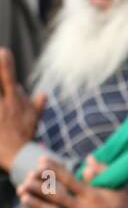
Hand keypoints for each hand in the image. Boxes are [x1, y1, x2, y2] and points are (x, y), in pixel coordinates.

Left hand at [0, 47, 45, 171]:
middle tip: (1, 55)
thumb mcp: (33, 119)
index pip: (9, 77)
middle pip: (4, 82)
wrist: (18, 155)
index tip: (3, 51)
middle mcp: (5, 103)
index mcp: (15, 100)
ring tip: (3, 97)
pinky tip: (1, 109)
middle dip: (1, 67)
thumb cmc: (25, 137)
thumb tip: (43, 94)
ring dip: (1, 85)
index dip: (4, 62)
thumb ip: (37, 105)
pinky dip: (8, 101)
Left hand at [17, 158, 127, 207]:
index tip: (41, 162)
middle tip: (26, 180)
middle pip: (55, 195)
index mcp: (92, 195)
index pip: (68, 178)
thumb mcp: (119, 188)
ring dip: (35, 204)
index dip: (53, 169)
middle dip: (38, 187)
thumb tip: (88, 159)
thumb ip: (102, 172)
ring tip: (23, 197)